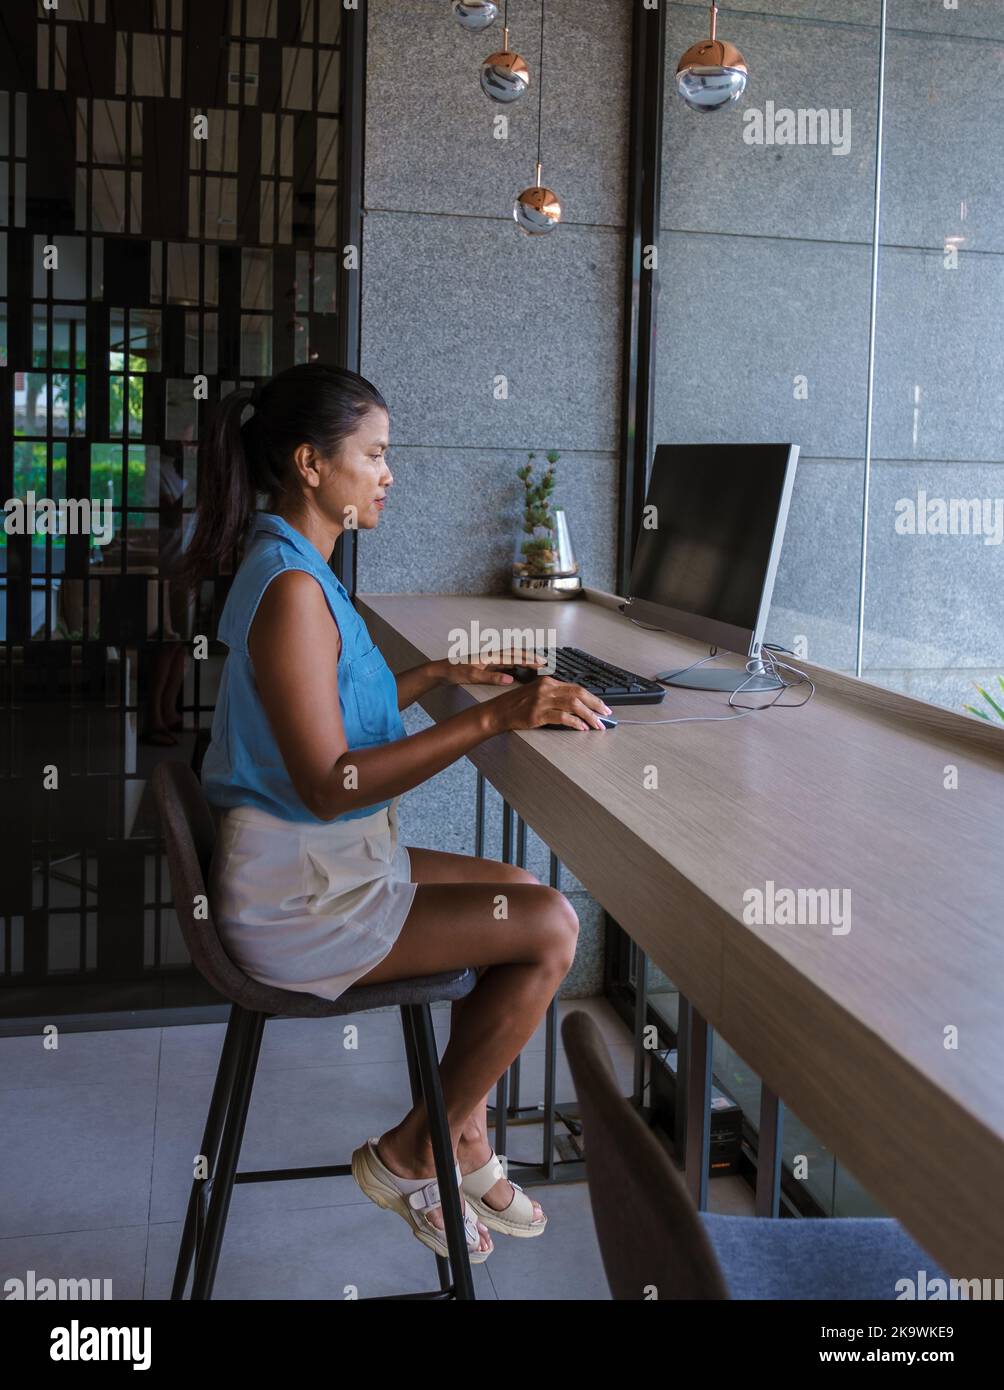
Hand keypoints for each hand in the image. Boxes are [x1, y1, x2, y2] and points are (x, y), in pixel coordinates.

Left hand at [431, 650, 549, 687]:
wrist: (442, 669)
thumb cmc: (456, 671)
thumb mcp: (473, 676)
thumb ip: (492, 678)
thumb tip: (510, 679)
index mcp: (490, 656)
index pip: (514, 656)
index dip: (529, 660)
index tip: (541, 663)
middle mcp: (492, 655)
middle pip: (515, 654)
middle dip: (530, 657)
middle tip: (545, 662)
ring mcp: (490, 659)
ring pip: (511, 658)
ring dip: (523, 660)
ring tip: (536, 665)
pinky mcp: (487, 665)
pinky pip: (505, 663)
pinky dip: (515, 665)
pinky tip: (519, 672)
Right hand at [486, 676, 612, 733]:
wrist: (498, 712)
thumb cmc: (517, 705)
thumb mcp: (536, 693)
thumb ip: (554, 695)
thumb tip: (577, 705)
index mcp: (547, 681)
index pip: (576, 688)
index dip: (592, 697)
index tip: (602, 706)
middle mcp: (546, 688)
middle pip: (578, 694)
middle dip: (595, 705)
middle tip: (606, 714)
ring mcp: (542, 701)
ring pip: (573, 705)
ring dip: (589, 716)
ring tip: (597, 724)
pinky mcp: (538, 714)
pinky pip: (562, 717)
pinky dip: (575, 723)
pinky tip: (582, 728)